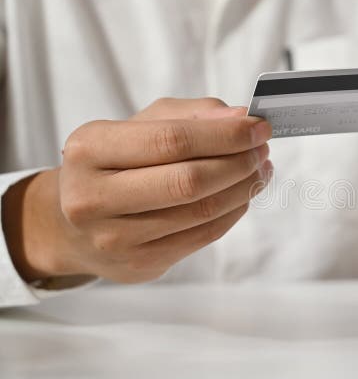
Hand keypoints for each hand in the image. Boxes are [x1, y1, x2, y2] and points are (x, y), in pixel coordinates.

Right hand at [3, 98, 272, 282]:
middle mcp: (93, 196)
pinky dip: (233, 212)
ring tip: (259, 170)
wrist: (74, 224)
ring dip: (242, 188)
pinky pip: (203, 236)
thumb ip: (191, 115)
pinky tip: (243, 195)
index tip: (258, 127)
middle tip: (262, 150)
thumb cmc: (115, 164)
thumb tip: (239, 116)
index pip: (172, 140)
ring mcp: (115, 237)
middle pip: (189, 181)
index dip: (224, 135)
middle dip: (238, 162)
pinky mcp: (139, 263)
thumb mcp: (140, 126)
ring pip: (201, 211)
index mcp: (90, 148)